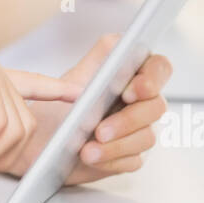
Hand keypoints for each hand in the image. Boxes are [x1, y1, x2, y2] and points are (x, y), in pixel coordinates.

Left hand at [10, 34, 172, 184]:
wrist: (43, 138)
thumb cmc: (63, 103)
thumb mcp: (78, 74)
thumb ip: (103, 55)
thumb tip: (122, 42)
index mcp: (135, 75)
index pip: (160, 68)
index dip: (152, 79)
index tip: (129, 90)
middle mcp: (143, 102)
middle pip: (157, 107)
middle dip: (128, 119)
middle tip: (100, 129)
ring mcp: (140, 130)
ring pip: (146, 137)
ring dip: (116, 144)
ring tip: (87, 148)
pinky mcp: (132, 156)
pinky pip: (132, 160)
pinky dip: (110, 159)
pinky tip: (91, 157)